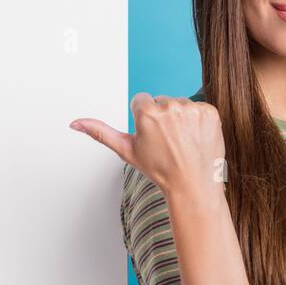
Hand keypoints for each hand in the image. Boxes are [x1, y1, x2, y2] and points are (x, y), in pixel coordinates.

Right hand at [70, 93, 225, 198]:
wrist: (193, 185)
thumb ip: (100, 132)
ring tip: (182, 141)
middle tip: (168, 142)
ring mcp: (192, 109)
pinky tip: (196, 138)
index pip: (141, 100)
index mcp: (147, 113)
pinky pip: (199, 108)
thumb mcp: (126, 151)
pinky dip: (198, 121)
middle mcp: (170, 107)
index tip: (152, 136)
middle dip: (163, 117)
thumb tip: (75, 123)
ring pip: (180, 104)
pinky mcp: (210, 112)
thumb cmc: (160, 170)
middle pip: (161, 101)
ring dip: (181, 118)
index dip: (144, 119)